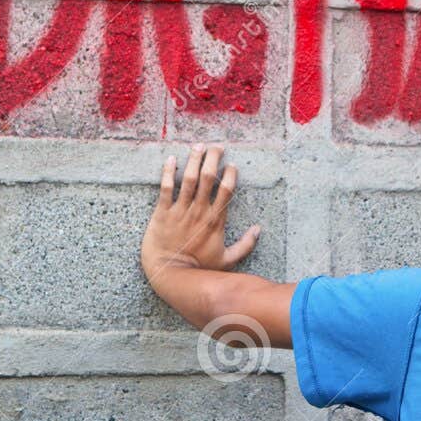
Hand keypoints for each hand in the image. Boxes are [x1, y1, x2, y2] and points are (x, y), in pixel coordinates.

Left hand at [141, 144, 260, 280]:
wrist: (170, 274)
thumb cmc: (199, 269)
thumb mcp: (227, 260)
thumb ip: (245, 245)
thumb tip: (258, 230)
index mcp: (215, 220)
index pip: (226, 190)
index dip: (230, 174)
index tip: (231, 165)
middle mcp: (199, 211)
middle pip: (208, 178)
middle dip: (213, 158)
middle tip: (216, 147)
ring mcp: (180, 211)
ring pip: (188, 179)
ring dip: (194, 160)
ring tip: (198, 146)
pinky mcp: (162, 213)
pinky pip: (165, 188)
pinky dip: (168, 172)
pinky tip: (171, 159)